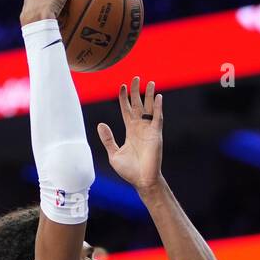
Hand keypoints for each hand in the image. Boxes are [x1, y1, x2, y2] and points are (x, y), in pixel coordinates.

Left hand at [97, 78, 163, 192]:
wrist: (142, 181)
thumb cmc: (129, 170)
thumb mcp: (114, 154)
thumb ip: (108, 139)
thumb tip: (100, 124)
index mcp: (130, 131)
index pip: (126, 110)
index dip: (124, 98)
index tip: (122, 86)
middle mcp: (140, 128)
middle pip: (138, 105)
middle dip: (136, 92)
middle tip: (135, 78)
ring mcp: (149, 130)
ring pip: (149, 108)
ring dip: (149, 96)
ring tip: (150, 82)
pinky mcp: (156, 135)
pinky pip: (158, 118)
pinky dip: (158, 107)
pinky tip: (159, 97)